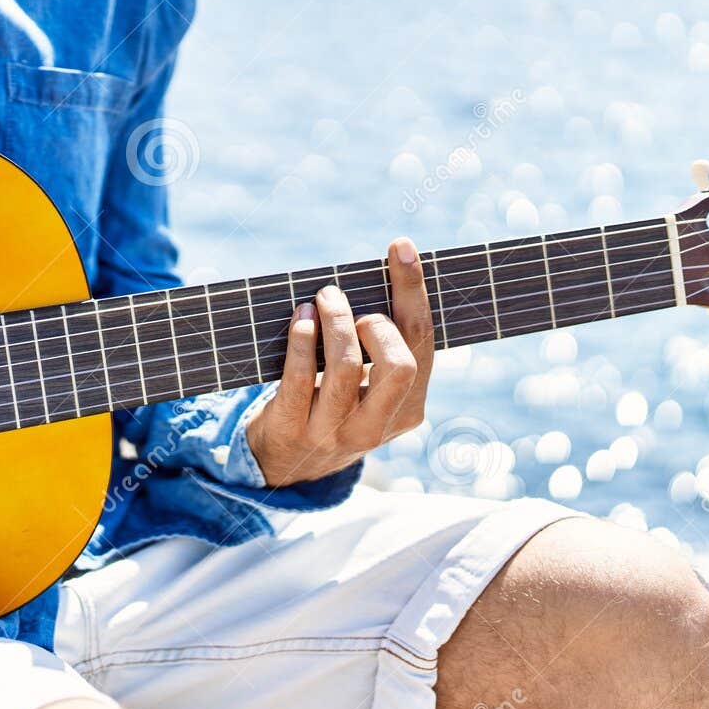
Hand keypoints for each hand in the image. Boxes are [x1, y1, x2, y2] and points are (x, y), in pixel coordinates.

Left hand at [245, 238, 433, 487]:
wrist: (285, 460)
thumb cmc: (332, 403)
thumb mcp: (368, 387)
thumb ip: (380, 346)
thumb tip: (381, 273)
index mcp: (409, 410)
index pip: (423, 344)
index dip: (413, 291)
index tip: (401, 248)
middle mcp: (378, 427)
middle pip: (399, 363)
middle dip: (376, 322)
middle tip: (350, 304)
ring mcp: (335, 433)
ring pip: (346, 367)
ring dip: (334, 322)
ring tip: (322, 298)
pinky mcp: (295, 429)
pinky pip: (300, 378)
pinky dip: (301, 339)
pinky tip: (300, 316)